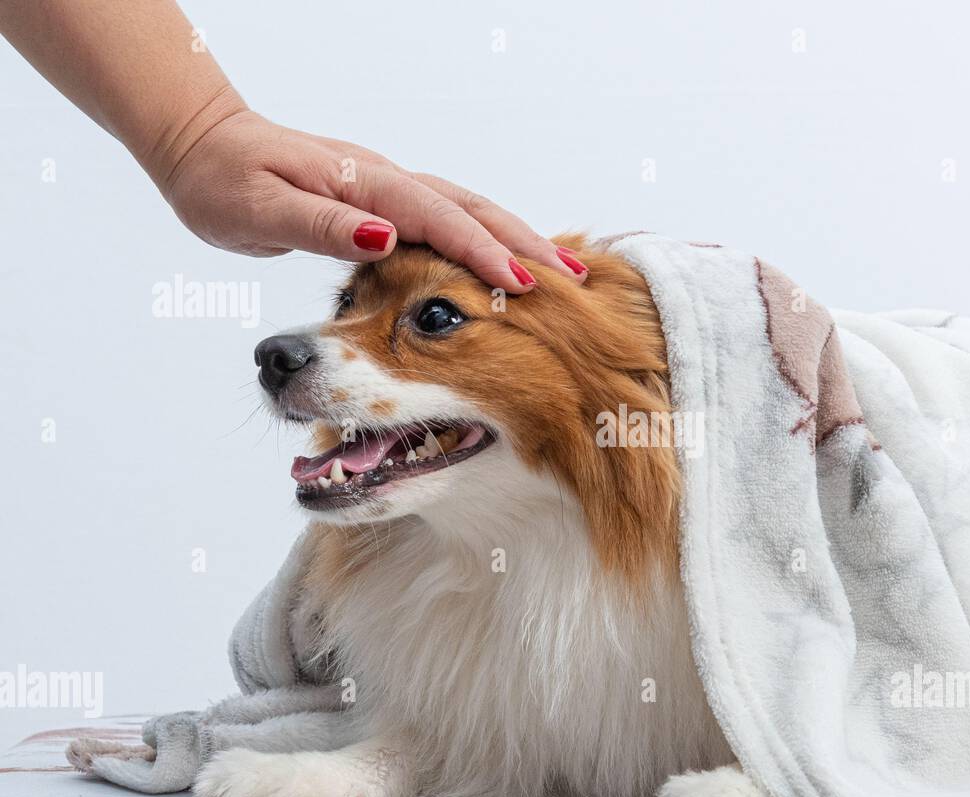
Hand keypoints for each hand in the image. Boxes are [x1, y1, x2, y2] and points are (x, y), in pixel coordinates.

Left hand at [156, 104, 585, 292]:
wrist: (200, 146)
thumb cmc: (222, 182)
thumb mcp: (260, 209)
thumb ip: (322, 226)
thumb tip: (384, 238)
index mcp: (362, 185)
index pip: (437, 220)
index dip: (482, 252)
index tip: (522, 284)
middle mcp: (385, 184)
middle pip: (471, 210)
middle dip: (524, 242)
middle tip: (574, 277)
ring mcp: (387, 192)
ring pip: (466, 213)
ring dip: (514, 239)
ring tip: (560, 271)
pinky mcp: (383, 206)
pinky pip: (446, 223)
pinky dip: (484, 240)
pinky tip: (503, 262)